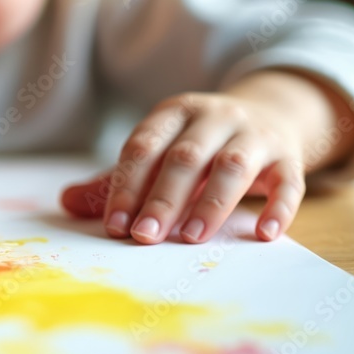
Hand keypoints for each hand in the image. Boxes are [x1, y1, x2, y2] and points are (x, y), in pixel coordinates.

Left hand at [61, 91, 311, 243]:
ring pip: (232, 167)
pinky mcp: (287, 156)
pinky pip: (287, 181)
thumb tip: (66, 204)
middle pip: (185, 158)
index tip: (115, 226)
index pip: (143, 147)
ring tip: (191, 239)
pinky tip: (262, 234)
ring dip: (210, 204)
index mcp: (173, 114)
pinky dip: (277, 208)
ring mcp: (253, 134)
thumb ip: (116, 181)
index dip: (126, 186)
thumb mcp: (158, 153)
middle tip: (144, 237)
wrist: (270, 115)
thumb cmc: (198, 146)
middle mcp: (213, 118)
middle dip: (162, 199)